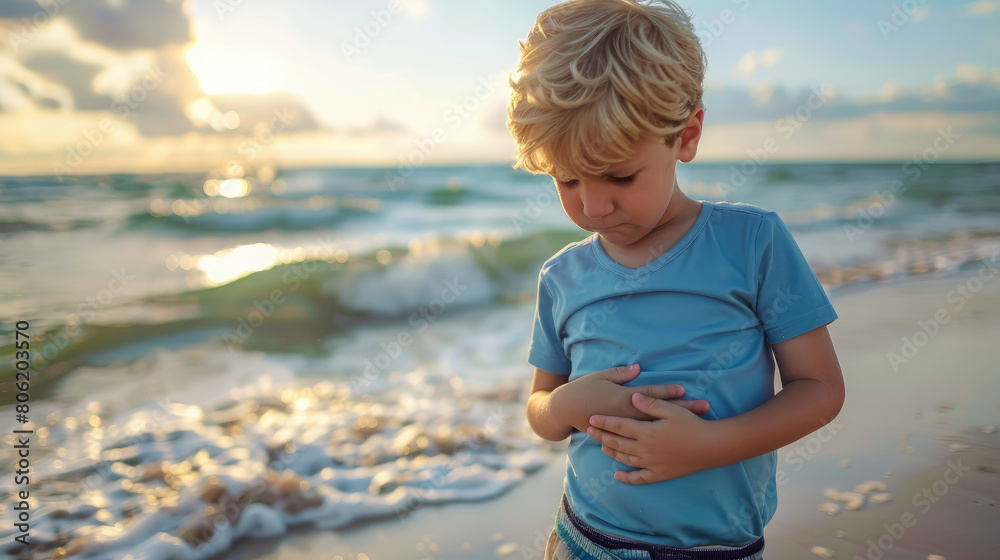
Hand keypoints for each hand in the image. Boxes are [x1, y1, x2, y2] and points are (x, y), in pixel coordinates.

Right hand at [550, 364, 710, 434]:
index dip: (668, 391)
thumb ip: (620, 374)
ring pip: (655, 427)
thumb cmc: (583, 390)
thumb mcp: (599, 377)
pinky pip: (642, 440)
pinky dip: (657, 441)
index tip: (686, 389)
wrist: (564, 410)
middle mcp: (626, 416)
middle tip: (704, 406)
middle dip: (682, 409)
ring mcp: (623, 429)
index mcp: (622, 399)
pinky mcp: (619, 437)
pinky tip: (670, 442)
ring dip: (675, 424)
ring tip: (696, 423)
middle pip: (660, 413)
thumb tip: (638, 368)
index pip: (650, 395)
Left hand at [586, 392, 724, 483]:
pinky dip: (627, 477)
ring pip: (625, 459)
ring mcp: (651, 464)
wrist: (711, 447)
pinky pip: (639, 478)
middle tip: (589, 431)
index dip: (605, 422)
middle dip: (602, 436)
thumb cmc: (693, 425)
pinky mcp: (660, 474)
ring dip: (611, 452)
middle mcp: (645, 450)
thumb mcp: (672, 409)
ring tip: (601, 447)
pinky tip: (617, 475)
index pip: (619, 426)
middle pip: (618, 443)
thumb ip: (650, 403)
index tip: (592, 418)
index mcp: (647, 432)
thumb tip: (632, 396)